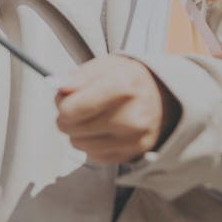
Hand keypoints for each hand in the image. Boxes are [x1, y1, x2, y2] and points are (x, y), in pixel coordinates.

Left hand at [55, 55, 180, 163]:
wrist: (162, 97)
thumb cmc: (128, 78)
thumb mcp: (105, 65)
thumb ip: (78, 76)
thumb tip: (58, 87)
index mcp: (123, 86)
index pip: (72, 109)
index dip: (61, 102)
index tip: (65, 96)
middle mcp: (131, 117)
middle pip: (72, 128)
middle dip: (66, 116)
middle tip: (77, 106)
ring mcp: (134, 140)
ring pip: (79, 144)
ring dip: (78, 132)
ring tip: (91, 117)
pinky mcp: (133, 155)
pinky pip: (93, 156)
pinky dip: (92, 144)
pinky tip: (103, 130)